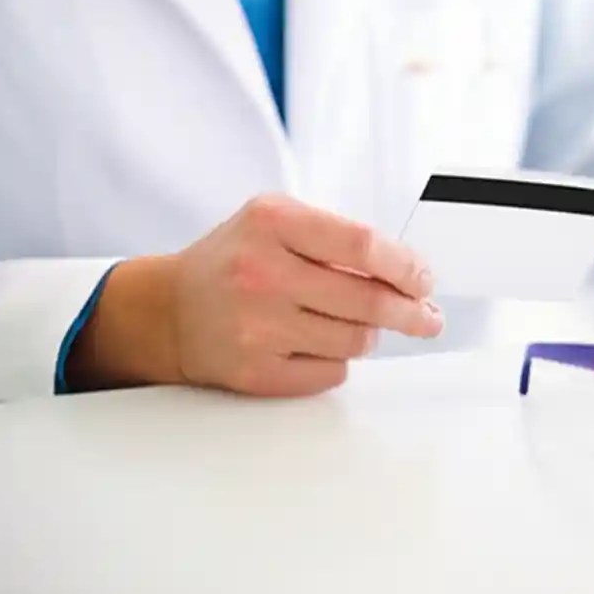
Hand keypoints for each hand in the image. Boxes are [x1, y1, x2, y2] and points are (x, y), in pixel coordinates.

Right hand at [68, 194, 442, 395]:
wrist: (166, 311)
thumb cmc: (234, 261)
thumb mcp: (274, 221)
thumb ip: (336, 237)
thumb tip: (407, 272)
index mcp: (272, 223)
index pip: (363, 245)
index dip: (406, 267)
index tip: (424, 280)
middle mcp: (262, 273)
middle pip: (369, 301)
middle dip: (411, 312)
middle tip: (427, 317)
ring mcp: (257, 326)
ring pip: (356, 341)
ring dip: (369, 334)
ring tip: (357, 324)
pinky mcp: (255, 371)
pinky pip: (331, 372)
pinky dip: (336, 360)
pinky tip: (316, 344)